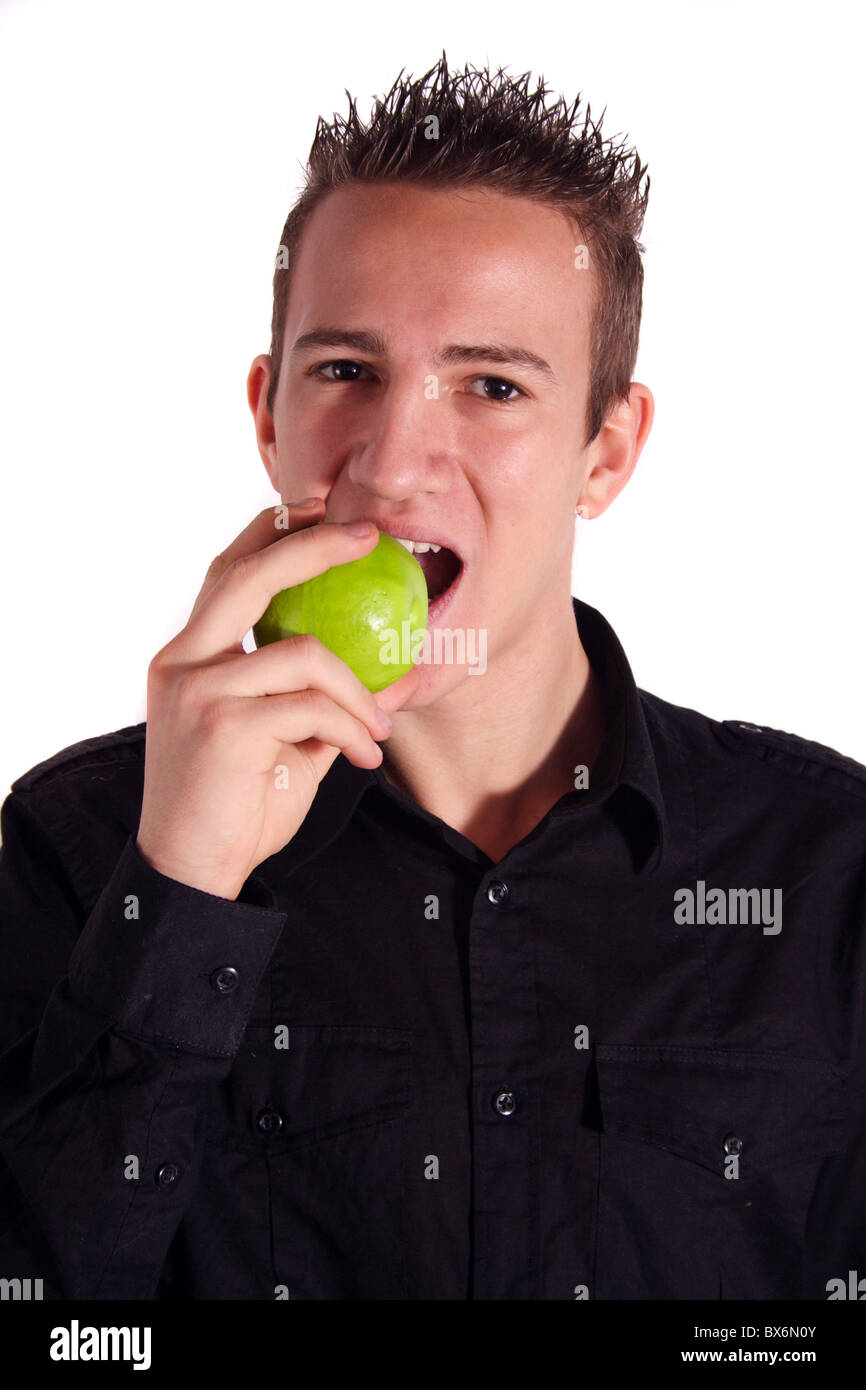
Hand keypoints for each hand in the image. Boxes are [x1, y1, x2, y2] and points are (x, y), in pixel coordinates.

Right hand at [136, 500, 418, 898]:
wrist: (194, 872)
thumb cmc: (237, 805)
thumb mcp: (281, 740)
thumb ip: (316, 699)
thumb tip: (385, 671)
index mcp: (187, 655)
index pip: (227, 572)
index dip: (273, 532)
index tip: (322, 508)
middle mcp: (181, 661)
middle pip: (248, 574)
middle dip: (314, 544)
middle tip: (370, 535)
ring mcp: (196, 690)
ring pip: (303, 653)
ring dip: (358, 691)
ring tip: (379, 728)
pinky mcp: (221, 725)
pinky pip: (311, 706)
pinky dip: (352, 728)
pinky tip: (365, 755)